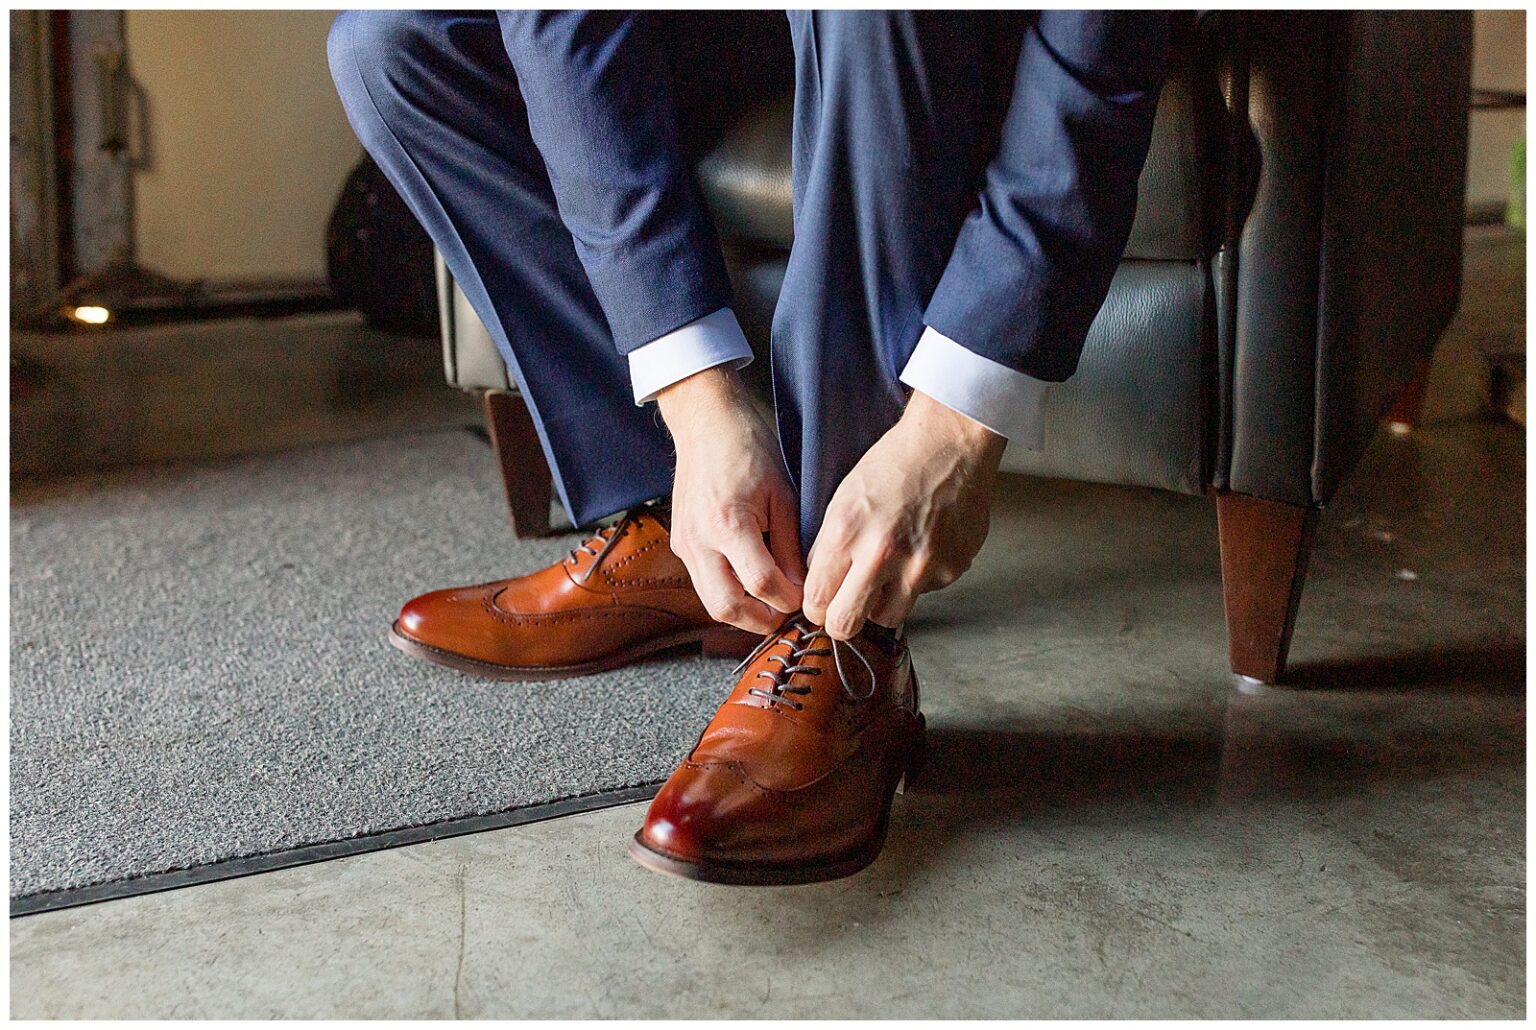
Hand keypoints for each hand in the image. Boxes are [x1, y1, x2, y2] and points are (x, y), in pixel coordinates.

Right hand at [656, 367, 804, 633]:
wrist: (706, 424)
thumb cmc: (750, 450)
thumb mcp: (783, 495)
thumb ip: (791, 546)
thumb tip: (801, 588)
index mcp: (728, 523)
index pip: (760, 584)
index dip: (787, 600)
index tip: (805, 600)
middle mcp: (699, 539)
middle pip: (727, 607)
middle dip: (761, 621)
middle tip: (787, 617)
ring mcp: (684, 543)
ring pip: (711, 602)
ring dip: (743, 613)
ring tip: (771, 606)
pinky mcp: (680, 543)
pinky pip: (703, 583)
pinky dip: (728, 593)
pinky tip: (750, 586)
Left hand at [802, 390, 1005, 639]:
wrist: (950, 444)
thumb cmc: (894, 464)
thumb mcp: (843, 499)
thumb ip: (830, 547)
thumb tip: (820, 586)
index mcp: (846, 534)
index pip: (816, 601)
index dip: (815, 609)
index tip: (821, 606)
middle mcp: (882, 555)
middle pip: (847, 625)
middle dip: (841, 622)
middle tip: (845, 610)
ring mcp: (921, 567)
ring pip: (888, 617)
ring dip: (882, 604)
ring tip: (888, 574)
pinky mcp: (951, 569)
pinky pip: (925, 592)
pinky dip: (919, 578)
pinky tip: (922, 546)